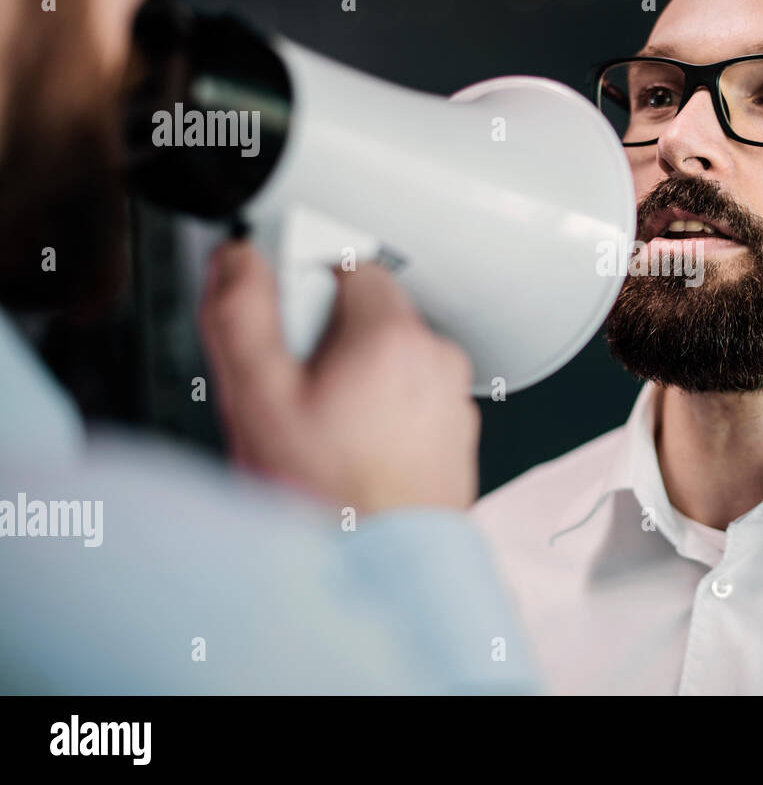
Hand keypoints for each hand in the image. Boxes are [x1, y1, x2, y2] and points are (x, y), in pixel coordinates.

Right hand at [199, 240, 478, 512]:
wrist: (378, 570)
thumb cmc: (326, 496)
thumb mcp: (258, 398)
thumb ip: (242, 315)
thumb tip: (238, 261)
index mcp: (393, 337)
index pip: (352, 264)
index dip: (307, 289)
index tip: (284, 325)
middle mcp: (437, 360)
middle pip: (373, 314)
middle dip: (329, 338)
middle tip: (295, 388)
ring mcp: (453, 401)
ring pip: (393, 361)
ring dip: (358, 378)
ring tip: (322, 430)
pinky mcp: (457, 436)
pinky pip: (415, 401)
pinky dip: (385, 414)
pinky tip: (352, 453)